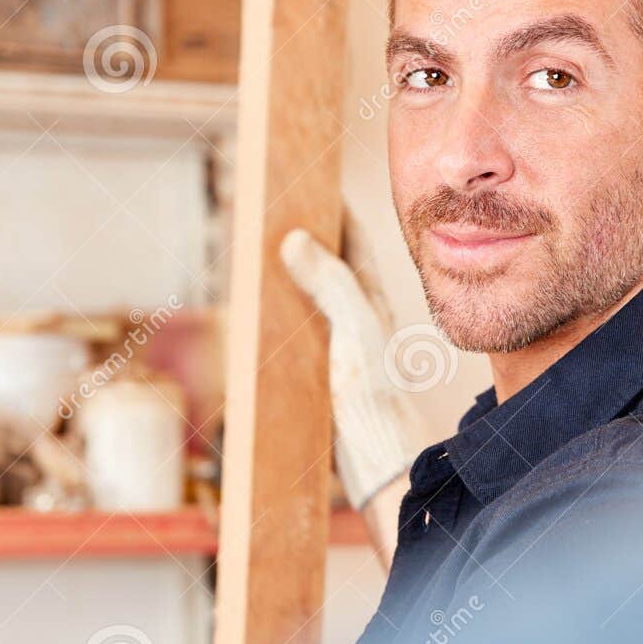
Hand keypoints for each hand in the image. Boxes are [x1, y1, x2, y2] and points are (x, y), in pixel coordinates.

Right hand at [279, 213, 425, 513]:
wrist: (381, 464)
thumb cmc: (374, 397)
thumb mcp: (352, 331)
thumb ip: (331, 284)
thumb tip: (296, 239)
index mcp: (371, 300)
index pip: (353, 240)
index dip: (333, 210)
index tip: (309, 179)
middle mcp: (360, 317)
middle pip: (331, 264)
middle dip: (307, 236)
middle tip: (274, 208)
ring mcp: (344, 345)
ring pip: (315, 296)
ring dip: (292, 275)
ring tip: (261, 251)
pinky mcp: (325, 372)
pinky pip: (300, 329)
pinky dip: (284, 313)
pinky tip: (264, 316)